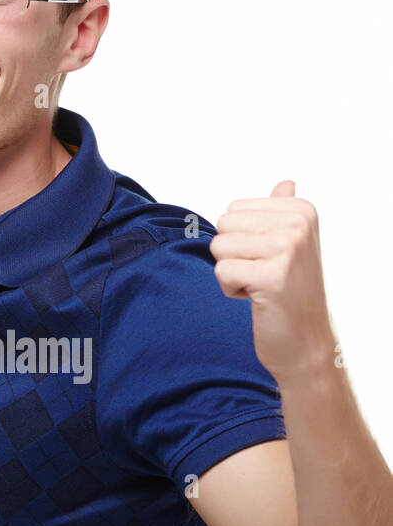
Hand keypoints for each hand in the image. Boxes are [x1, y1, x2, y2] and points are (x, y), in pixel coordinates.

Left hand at [210, 181, 335, 386]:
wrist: (306, 342)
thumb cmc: (292, 290)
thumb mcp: (293, 244)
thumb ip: (283, 211)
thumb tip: (286, 183)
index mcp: (301, 211)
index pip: (232, 210)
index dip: (242, 238)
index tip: (269, 258)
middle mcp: (297, 225)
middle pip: (223, 225)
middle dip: (233, 254)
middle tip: (264, 273)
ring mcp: (286, 250)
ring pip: (218, 247)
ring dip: (232, 271)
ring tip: (260, 284)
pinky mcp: (271, 277)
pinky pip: (221, 271)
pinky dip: (231, 289)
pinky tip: (257, 298)